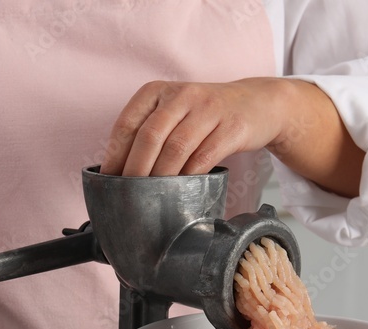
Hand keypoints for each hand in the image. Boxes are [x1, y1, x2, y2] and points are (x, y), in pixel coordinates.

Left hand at [100, 78, 288, 177]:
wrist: (257, 103)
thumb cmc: (206, 115)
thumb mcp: (175, 111)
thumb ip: (149, 132)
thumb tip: (120, 172)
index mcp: (159, 91)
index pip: (127, 124)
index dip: (115, 155)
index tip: (109, 180)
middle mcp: (182, 95)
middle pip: (149, 136)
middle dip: (135, 170)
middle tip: (129, 195)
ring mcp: (208, 109)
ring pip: (176, 148)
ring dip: (161, 177)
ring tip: (153, 197)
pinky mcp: (231, 127)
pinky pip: (204, 157)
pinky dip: (190, 177)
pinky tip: (182, 190)